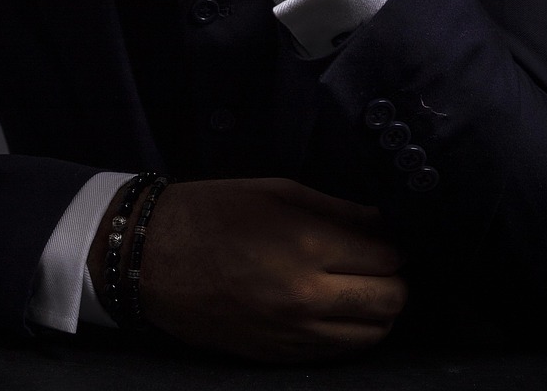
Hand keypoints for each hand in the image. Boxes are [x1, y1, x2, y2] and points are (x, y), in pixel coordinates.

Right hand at [90, 177, 407, 363]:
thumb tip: (381, 222)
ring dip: (376, 309)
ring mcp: (296, 334)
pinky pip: (340, 353)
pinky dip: (350, 331)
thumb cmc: (212, 212)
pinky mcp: (281, 357)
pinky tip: (334, 306)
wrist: (153, 259)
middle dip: (393, 278)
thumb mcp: (275, 190)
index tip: (382, 235)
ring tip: (358, 284)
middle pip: (390, 301)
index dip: (391, 244)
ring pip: (373, 334)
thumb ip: (335, 208)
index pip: (386, 257)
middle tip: (376, 259)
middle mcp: (308, 297)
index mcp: (308, 246)